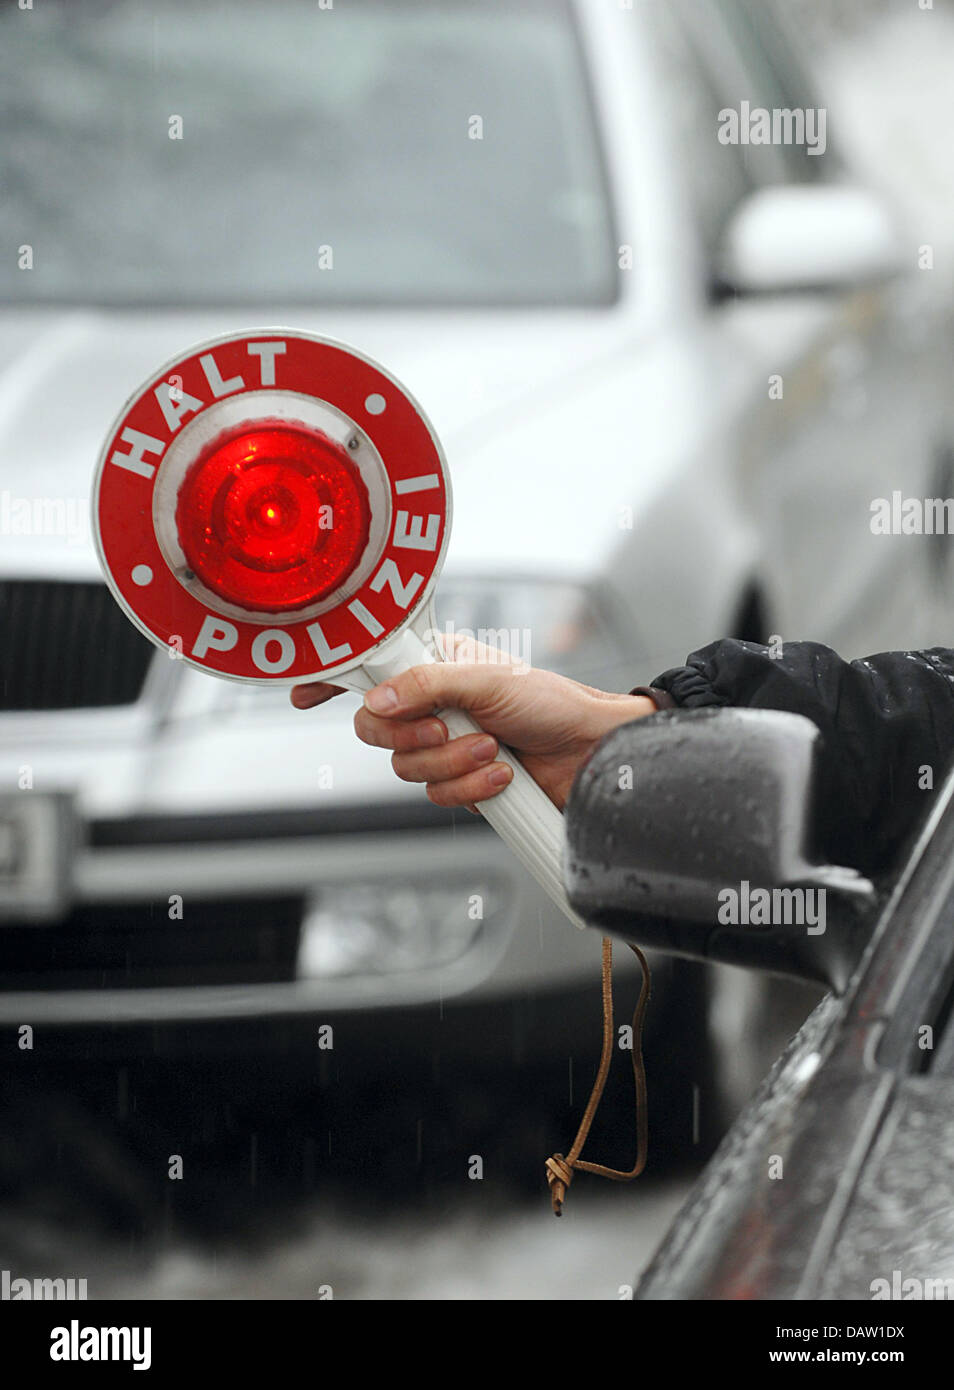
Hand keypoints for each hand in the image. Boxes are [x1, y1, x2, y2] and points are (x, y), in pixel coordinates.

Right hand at [291, 639, 655, 810]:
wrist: (593, 752)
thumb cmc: (551, 703)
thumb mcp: (487, 681)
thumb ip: (428, 685)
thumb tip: (380, 700)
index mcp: (435, 668)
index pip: (371, 668)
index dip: (333, 679)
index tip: (301, 694)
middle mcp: (434, 706)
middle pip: (376, 729)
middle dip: (410, 737)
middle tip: (445, 730)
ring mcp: (447, 746)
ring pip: (407, 769)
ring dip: (453, 764)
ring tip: (494, 749)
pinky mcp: (463, 782)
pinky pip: (438, 796)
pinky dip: (470, 786)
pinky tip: (501, 773)